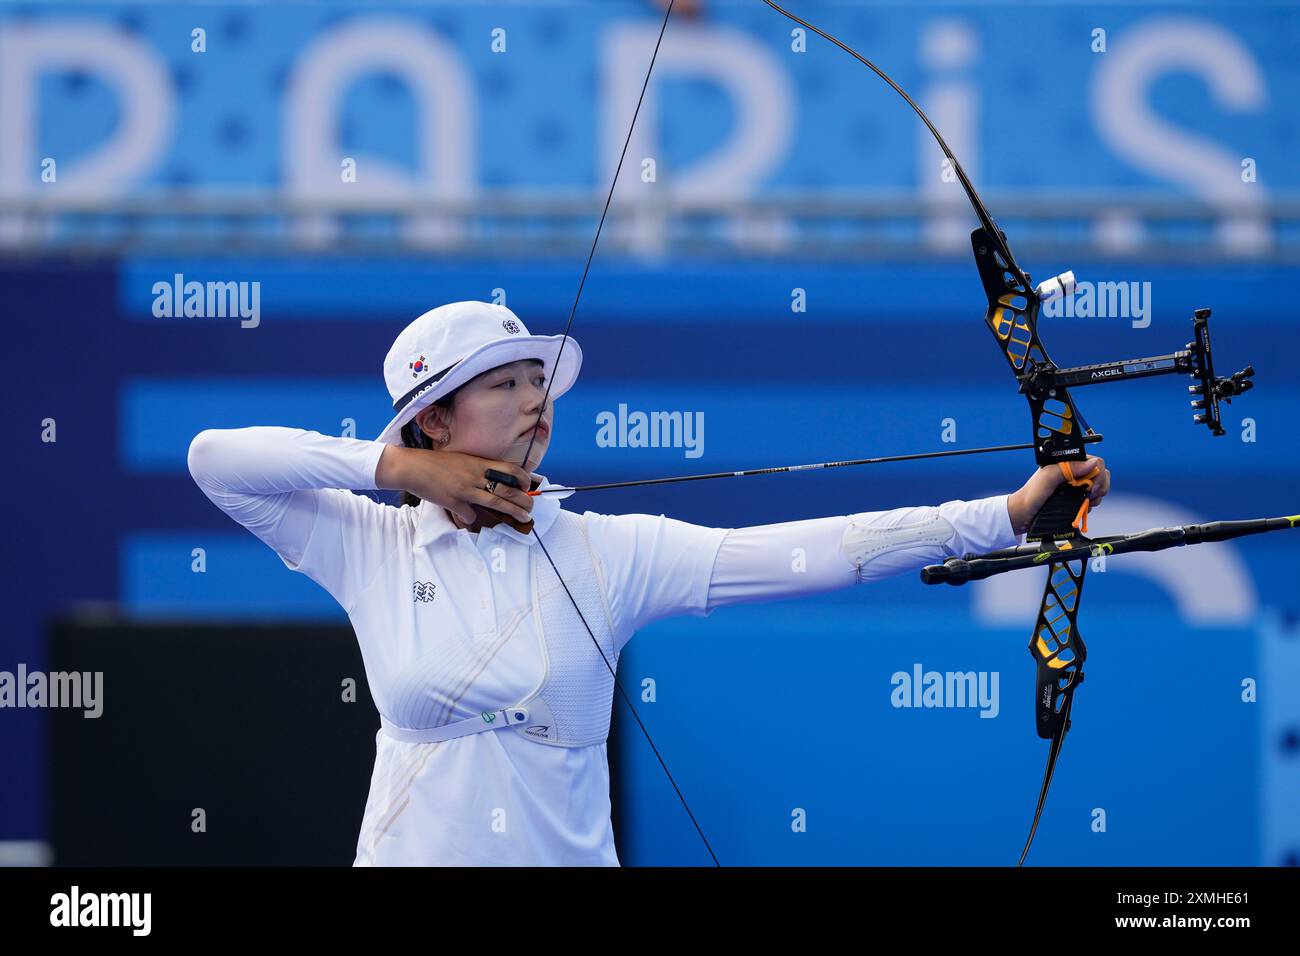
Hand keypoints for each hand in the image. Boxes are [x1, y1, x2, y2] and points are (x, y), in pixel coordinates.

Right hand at [377, 446, 535, 526]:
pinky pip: (468, 514)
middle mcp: (475, 475)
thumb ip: (476, 469)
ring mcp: (465, 489)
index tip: (527, 485)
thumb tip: (490, 480)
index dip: (522, 478)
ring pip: (496, 501)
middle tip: (532, 506)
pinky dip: (471, 519)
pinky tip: (471, 519)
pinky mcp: (453, 502)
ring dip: (513, 511)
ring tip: (524, 517)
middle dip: (523, 499)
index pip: (508, 468)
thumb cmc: (436, 463)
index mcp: (478, 462)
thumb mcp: (461, 460)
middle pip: (506, 488)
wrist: (412, 467)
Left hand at [1007, 456, 1110, 535]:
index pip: (1094, 461)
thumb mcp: (1048, 478)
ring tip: (1085, 502)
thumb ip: (1068, 468)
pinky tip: (1083, 507)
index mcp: (1067, 463)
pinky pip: (1094, 498)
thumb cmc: (1031, 494)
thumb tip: (1092, 463)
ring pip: (1099, 486)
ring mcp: (1076, 485)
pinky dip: (1092, 503)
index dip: (1097, 473)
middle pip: (1100, 473)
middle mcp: (1073, 472)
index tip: (1091, 487)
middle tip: (1090, 496)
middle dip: (1100, 485)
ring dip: (1096, 496)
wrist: (1025, 514)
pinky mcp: (1077, 497)